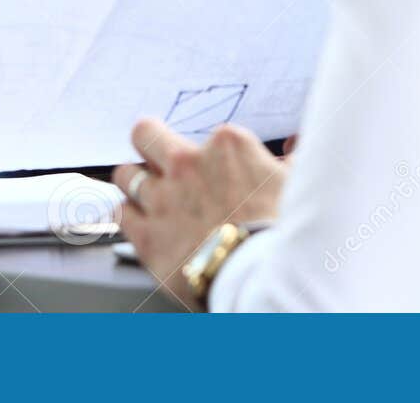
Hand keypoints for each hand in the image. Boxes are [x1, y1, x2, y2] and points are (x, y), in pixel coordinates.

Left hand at [114, 120, 286, 308]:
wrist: (266, 285)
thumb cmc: (285, 236)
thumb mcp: (299, 189)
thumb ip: (293, 162)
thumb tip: (295, 148)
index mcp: (228, 146)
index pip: (208, 136)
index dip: (210, 156)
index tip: (216, 171)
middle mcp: (188, 164)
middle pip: (145, 134)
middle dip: (148, 144)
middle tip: (155, 158)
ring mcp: (162, 198)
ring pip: (126, 174)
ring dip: (135, 184)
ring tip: (146, 196)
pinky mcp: (146, 233)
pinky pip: (120, 212)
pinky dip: (129, 216)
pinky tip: (139, 223)